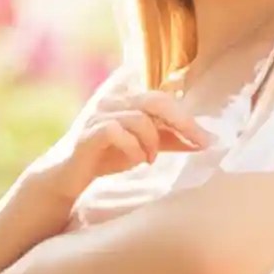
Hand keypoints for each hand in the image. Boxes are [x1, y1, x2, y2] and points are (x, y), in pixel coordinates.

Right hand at [44, 90, 214, 199]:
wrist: (67, 175)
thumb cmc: (106, 156)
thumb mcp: (144, 146)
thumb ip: (168, 139)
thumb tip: (203, 141)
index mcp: (128, 100)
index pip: (164, 98)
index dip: (186, 117)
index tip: (206, 140)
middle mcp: (114, 101)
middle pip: (155, 99)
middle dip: (181, 122)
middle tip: (195, 144)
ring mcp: (99, 115)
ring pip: (139, 118)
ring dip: (151, 142)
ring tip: (149, 160)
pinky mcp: (88, 133)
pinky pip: (115, 131)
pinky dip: (132, 147)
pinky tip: (136, 160)